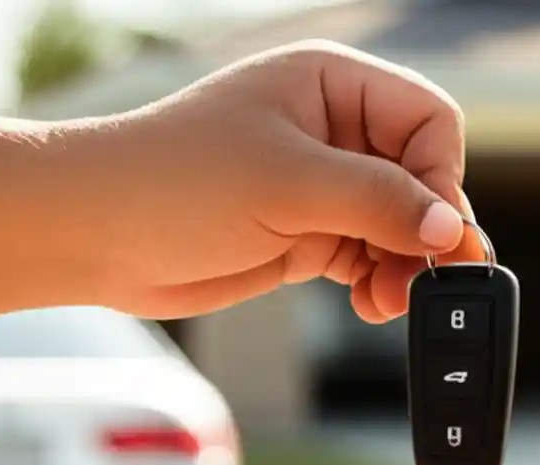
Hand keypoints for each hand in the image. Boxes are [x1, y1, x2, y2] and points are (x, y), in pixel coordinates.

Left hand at [68, 40, 481, 322]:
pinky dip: (378, 282)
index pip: (427, 121)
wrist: (91, 234)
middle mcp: (333, 130)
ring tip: (389, 301)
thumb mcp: (287, 184)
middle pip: (420, 178)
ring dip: (404, 266)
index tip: (436, 234)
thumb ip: (377, 202)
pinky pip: (368, 257)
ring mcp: (319, 185)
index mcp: (331, 85)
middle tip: (424, 280)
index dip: (440, 177)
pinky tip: (371, 304)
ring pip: (398, 225)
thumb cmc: (170, 181)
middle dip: (424, 231)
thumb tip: (448, 229)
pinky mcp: (305, 233)